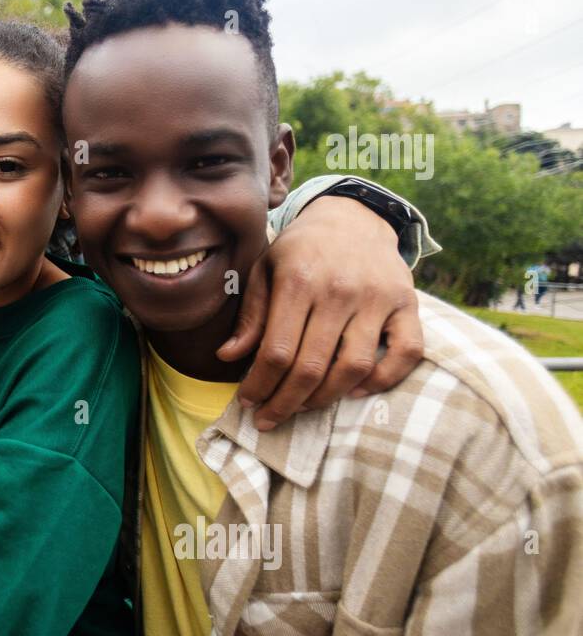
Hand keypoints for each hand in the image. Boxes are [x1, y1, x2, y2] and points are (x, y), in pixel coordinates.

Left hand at [217, 196, 423, 429]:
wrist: (352, 217)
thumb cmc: (300, 250)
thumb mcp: (264, 270)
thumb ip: (250, 314)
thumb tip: (227, 356)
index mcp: (299, 281)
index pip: (277, 350)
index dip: (259, 384)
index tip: (248, 402)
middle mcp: (341, 291)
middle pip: (311, 366)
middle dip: (285, 402)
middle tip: (269, 418)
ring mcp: (378, 298)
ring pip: (354, 367)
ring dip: (325, 398)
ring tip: (302, 407)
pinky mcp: (408, 304)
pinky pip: (407, 353)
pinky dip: (384, 380)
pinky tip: (355, 391)